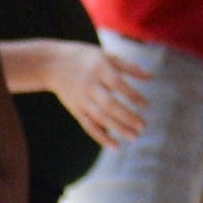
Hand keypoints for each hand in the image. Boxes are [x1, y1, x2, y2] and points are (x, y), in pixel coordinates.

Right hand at [7, 37, 148, 146]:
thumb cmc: (85, 58)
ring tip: (134, 137)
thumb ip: (129, 67)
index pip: (117, 84)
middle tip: (143, 127)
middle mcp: (88, 85)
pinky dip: (101, 137)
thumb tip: (151, 77)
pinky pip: (88, 126)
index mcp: (98, 69)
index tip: (145, 105)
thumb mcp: (106, 56)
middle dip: (126, 117)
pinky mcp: (75, 109)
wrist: (51, 64)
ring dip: (117, 129)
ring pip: (99, 118)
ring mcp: (80, 99)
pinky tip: (115, 146)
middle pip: (108, 104)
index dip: (132, 95)